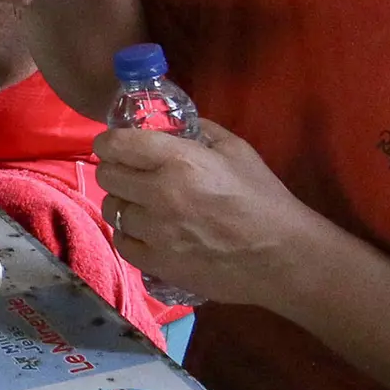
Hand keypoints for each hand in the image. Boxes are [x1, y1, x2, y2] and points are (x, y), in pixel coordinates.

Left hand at [93, 119, 343, 307]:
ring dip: (124, 203)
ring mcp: (155, 231)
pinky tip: (149, 232)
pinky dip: (130, 234)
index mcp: (179, 161)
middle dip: (116, 169)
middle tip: (133, 174)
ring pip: (112, 209)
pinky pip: (122, 242)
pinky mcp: (156, 263)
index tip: (115, 144)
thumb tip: (169, 126)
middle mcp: (160, 194)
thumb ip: (199, 131)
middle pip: (107, 175)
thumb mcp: (236, 150)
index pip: (117, 144)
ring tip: (144, 205)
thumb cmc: (263, 199)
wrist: (282, 257)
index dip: (109, 142)